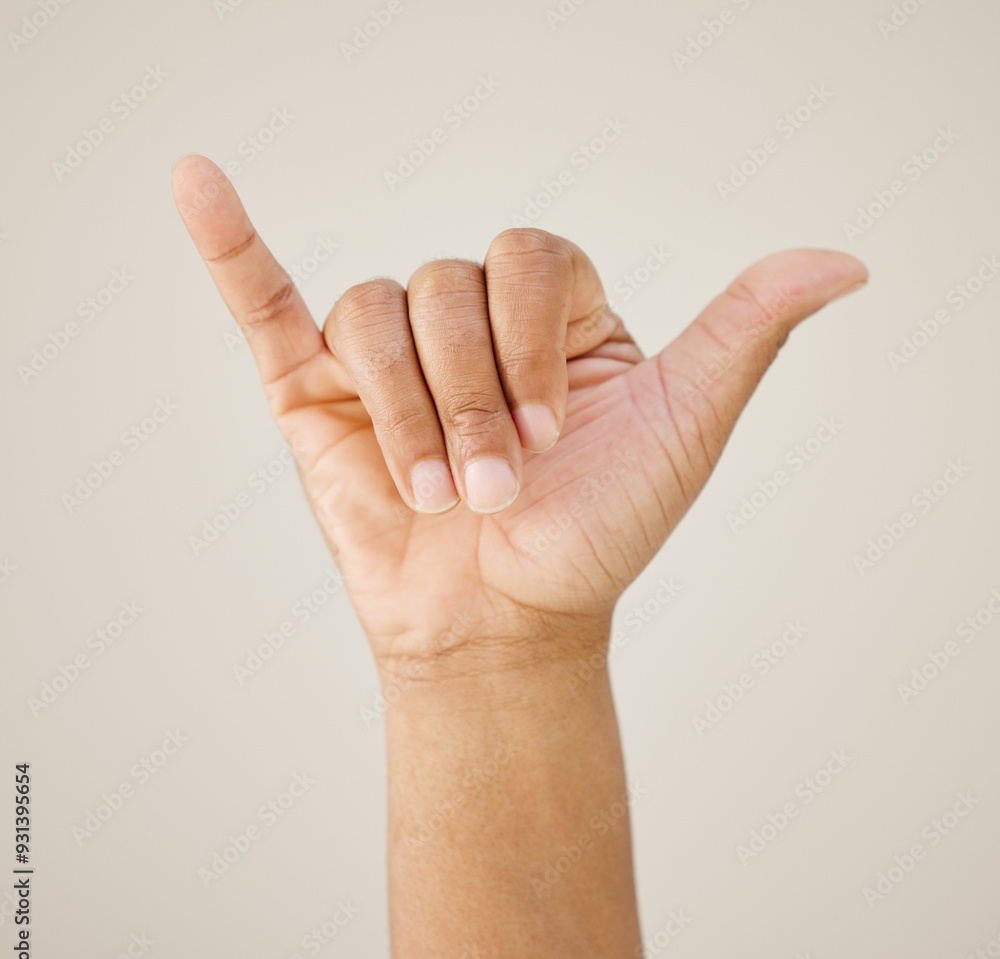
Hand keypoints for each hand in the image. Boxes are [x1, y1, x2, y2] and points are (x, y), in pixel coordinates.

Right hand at [171, 155, 866, 673]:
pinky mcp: (312, 387)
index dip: (532, 339)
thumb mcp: (681, 429)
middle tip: (496, 485)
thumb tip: (845, 259)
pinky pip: (263, 298)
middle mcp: (464, 319)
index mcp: (549, 312)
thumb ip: (745, 335)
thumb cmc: (594, 534)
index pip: (528, 256)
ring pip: (372, 310)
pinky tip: (195, 181)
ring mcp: (384, 351)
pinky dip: (226, 243)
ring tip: (439, 493)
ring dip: (408, 406)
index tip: (551, 434)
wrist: (505, 626)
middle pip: (443, 284)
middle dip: (470, 393)